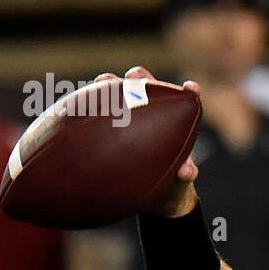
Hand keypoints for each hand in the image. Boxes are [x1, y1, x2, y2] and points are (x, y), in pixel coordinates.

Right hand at [94, 66, 201, 217]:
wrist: (149, 193)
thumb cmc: (170, 179)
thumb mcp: (181, 177)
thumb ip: (186, 173)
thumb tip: (185, 171)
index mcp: (173, 122)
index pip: (181, 101)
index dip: (187, 92)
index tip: (191, 88)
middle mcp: (150, 112)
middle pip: (146, 88)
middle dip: (141, 78)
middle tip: (135, 76)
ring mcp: (125, 117)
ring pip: (117, 95)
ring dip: (111, 85)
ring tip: (104, 81)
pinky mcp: (106, 126)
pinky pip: (96, 115)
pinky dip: (89, 108)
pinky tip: (77, 106)